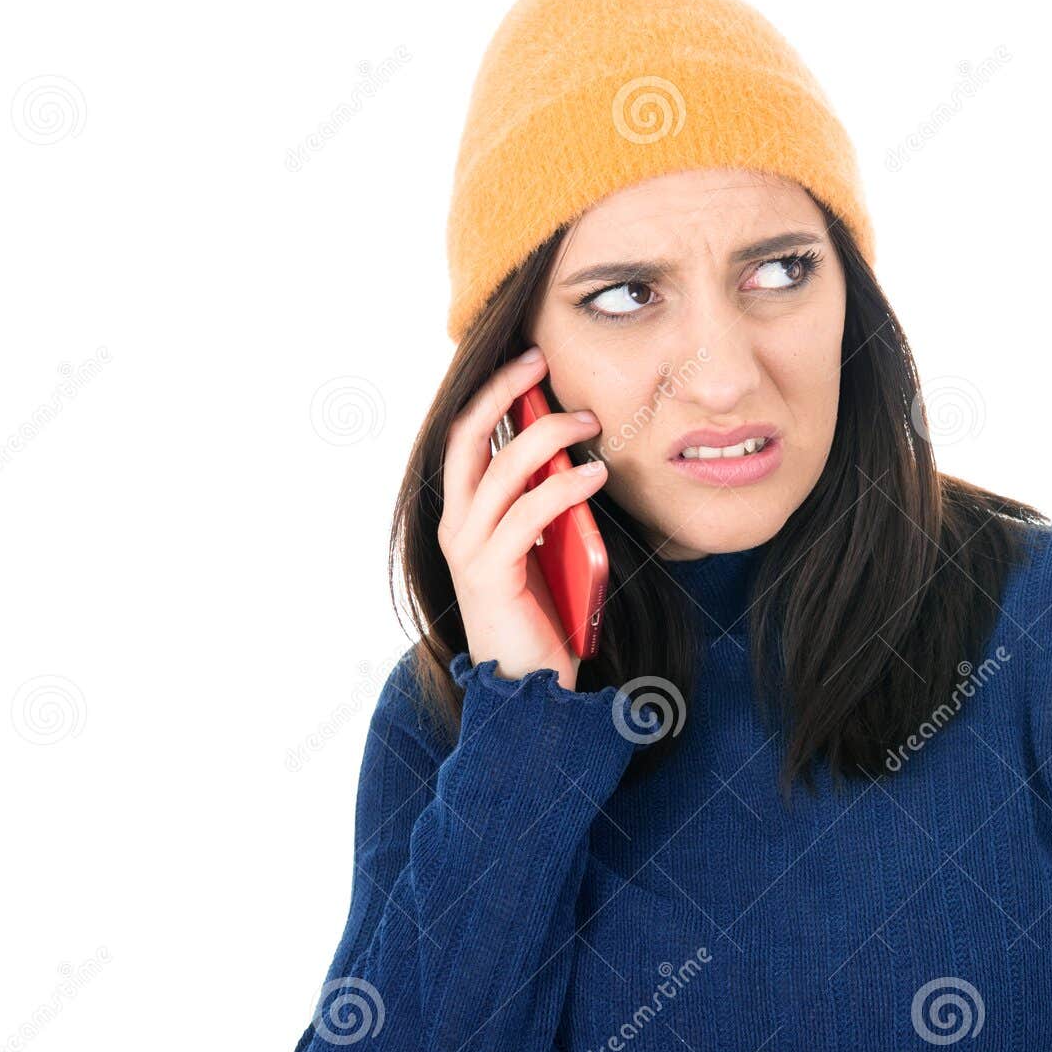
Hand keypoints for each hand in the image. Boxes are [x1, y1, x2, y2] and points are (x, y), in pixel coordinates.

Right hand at [437, 347, 606, 691]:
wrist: (529, 691)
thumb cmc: (544, 619)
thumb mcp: (547, 548)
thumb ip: (548, 507)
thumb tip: (576, 455)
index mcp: (466, 517)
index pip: (466, 439)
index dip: (492, 394)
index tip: (529, 360)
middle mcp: (457, 527)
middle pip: (467, 438)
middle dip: (503, 392)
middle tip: (542, 361)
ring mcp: (469, 550)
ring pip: (500, 470)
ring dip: (548, 437)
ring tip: (591, 423)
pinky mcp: (492, 575)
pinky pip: (527, 515)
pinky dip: (562, 488)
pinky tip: (593, 476)